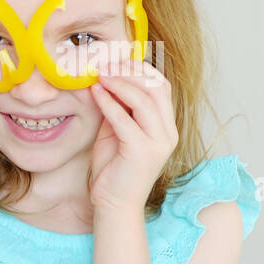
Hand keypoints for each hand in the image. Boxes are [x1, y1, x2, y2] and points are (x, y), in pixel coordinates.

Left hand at [89, 59, 177, 213]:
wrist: (113, 204)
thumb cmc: (113, 168)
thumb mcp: (115, 131)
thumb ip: (117, 108)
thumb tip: (106, 80)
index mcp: (166, 126)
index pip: (161, 87)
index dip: (140, 69)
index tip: (116, 59)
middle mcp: (168, 132)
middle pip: (156, 88)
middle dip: (130, 71)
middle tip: (106, 62)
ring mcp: (158, 142)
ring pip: (144, 101)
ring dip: (120, 83)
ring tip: (99, 74)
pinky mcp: (142, 151)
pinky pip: (125, 120)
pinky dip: (109, 103)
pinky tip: (95, 92)